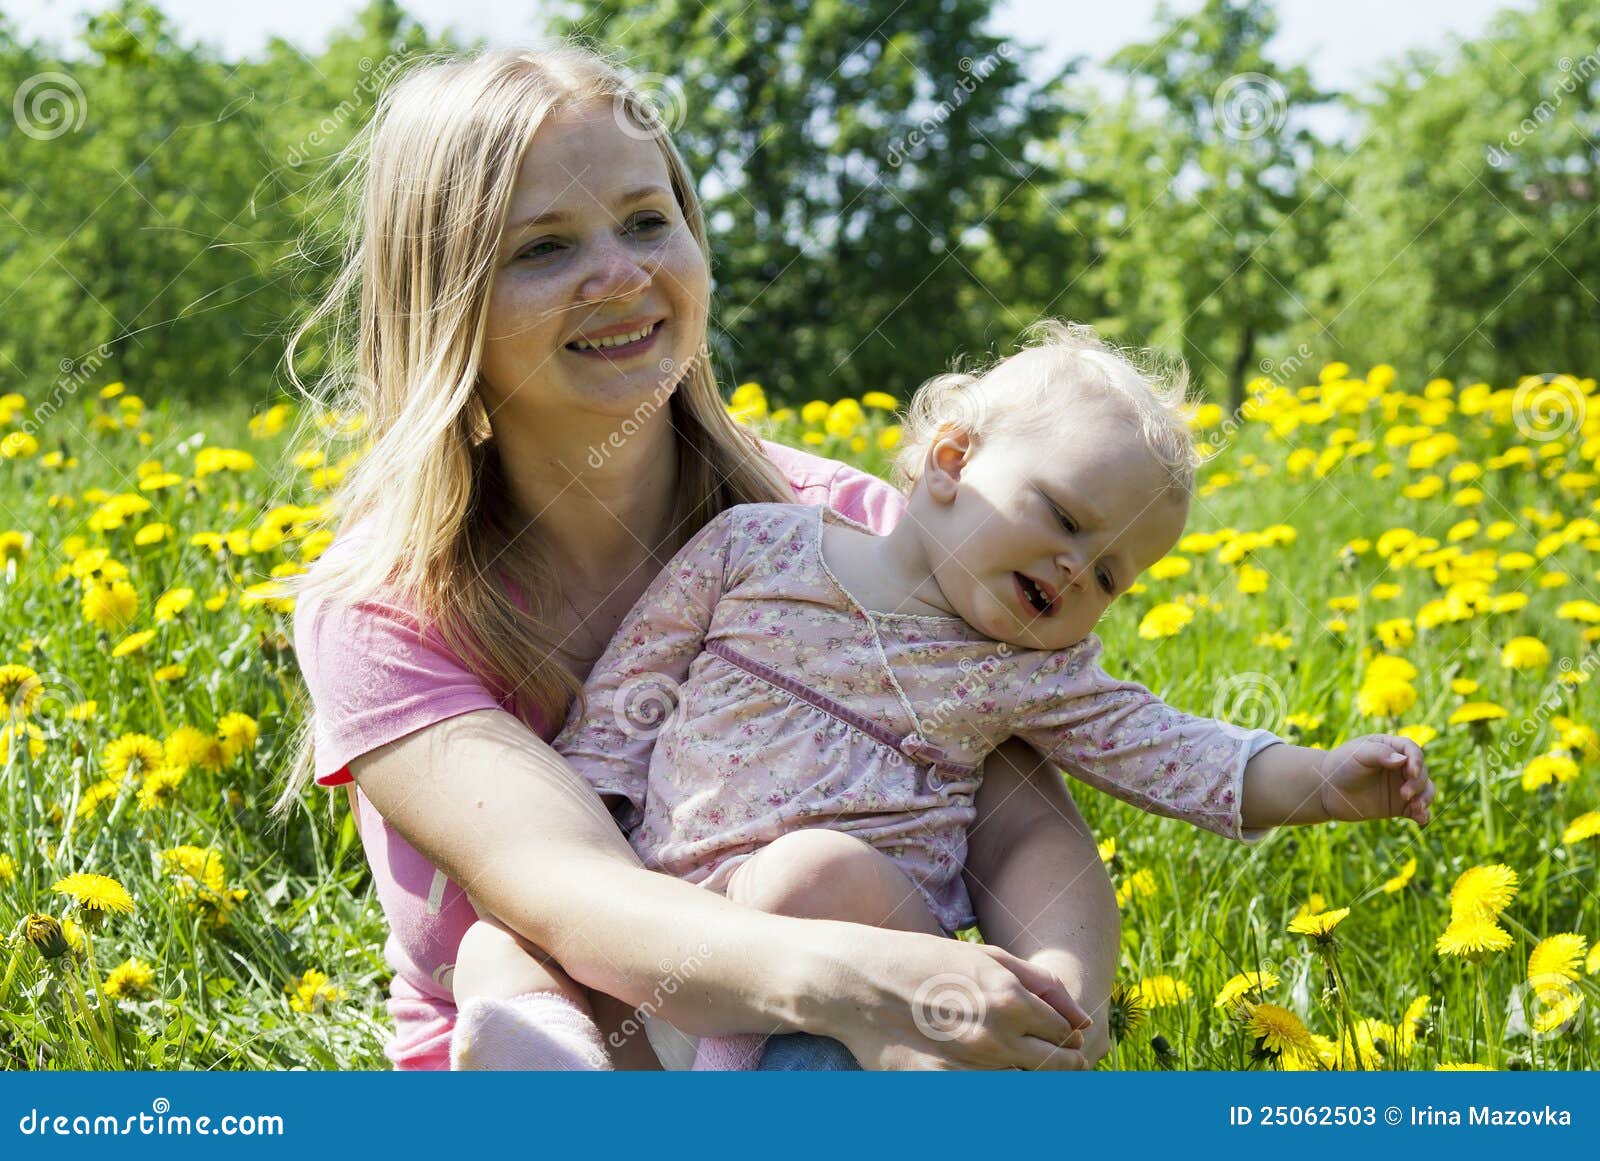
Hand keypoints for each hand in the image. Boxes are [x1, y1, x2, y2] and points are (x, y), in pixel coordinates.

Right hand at [822, 925, 1094, 1069]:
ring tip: (1013, 1067)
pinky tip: (984, 1077)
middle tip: (1053, 1062)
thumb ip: (1041, 985)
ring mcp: (970, 1067)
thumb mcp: (984, 956)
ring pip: (1025, 1088)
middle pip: (1055, 1069)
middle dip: (1061, 1066)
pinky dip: (996, 1091)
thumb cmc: (921, 961)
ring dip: (1029, 1080)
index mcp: (1009, 998)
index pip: (1064, 1033)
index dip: (1065, 1037)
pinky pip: (989, 1100)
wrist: (857, 982)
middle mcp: (996, 1036)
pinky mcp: (944, 1088)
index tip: (1057, 1038)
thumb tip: (1083, 1020)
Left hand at [1318, 733, 1433, 825]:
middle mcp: (1400, 766)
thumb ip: (1379, 753)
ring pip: (1425, 790)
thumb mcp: (1357, 755)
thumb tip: (1403, 760)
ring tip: (1415, 808)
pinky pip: (1417, 809)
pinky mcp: (1399, 805)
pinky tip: (1420, 818)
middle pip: (1421, 771)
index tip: (1411, 772)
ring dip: (1425, 799)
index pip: (1412, 750)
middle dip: (1418, 783)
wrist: (1327, 791)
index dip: (1417, 760)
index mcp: (1390, 747)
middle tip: (1404, 794)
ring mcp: (1401, 786)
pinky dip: (1422, 813)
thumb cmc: (1340, 766)